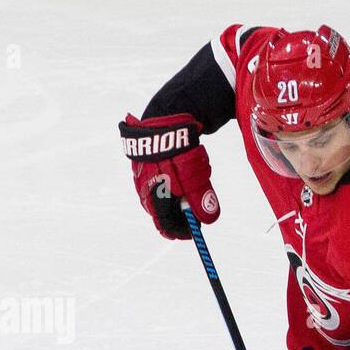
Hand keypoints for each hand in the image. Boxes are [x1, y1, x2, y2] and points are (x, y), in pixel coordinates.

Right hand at [119, 112, 219, 239]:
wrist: (165, 117)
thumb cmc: (179, 150)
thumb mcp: (194, 176)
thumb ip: (200, 198)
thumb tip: (207, 220)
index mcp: (154, 196)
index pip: (166, 226)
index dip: (181, 232)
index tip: (194, 232)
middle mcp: (144, 189)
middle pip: (164, 213)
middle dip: (181, 213)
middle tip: (197, 209)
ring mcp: (142, 177)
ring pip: (163, 196)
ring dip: (178, 196)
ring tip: (191, 179)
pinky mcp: (145, 166)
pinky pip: (161, 182)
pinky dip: (173, 183)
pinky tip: (181, 169)